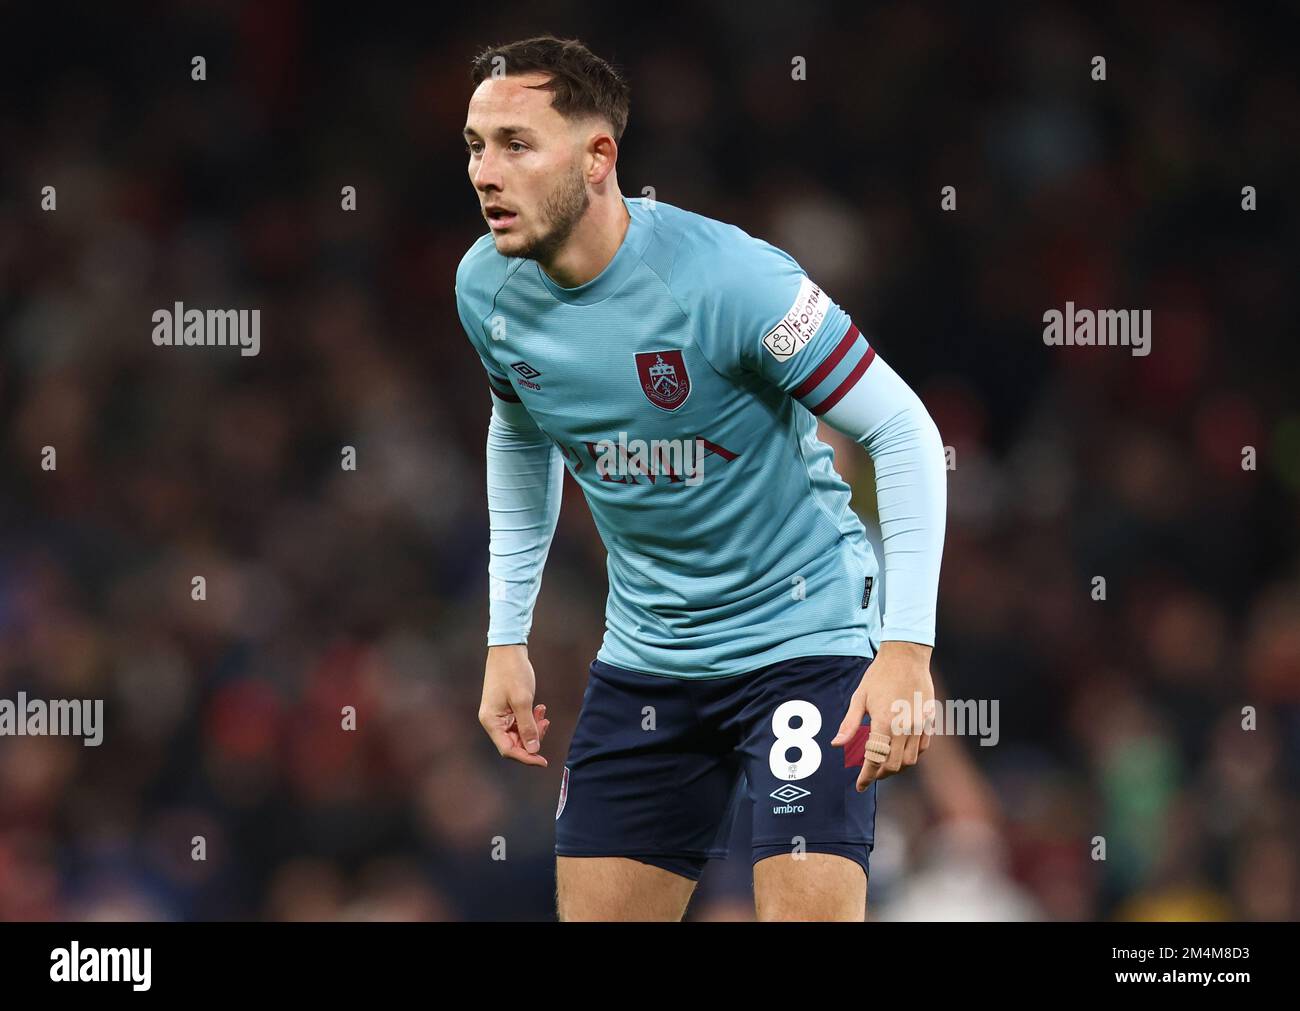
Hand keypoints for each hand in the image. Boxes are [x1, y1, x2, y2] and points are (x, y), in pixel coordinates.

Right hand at [479, 644, 550, 766]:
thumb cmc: (512, 672)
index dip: (526, 757)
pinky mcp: (506, 708)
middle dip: (532, 738)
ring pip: (519, 733)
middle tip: (545, 723)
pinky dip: (531, 718)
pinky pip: (520, 722)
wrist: (508, 649)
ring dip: (533, 727)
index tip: (543, 761)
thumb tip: (534, 750)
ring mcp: (499, 715)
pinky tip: (539, 708)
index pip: (508, 750)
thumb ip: (528, 727)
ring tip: (542, 712)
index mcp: (491, 721)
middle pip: (514, 743)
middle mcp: (493, 721)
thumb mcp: (523, 700)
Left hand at [831, 641, 934, 790]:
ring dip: (896, 767)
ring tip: (883, 764)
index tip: (859, 786)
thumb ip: (849, 725)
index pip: (875, 760)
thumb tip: (836, 744)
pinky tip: (900, 751)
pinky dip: (911, 754)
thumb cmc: (879, 675)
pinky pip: (922, 747)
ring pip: (911, 760)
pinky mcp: (929, 720)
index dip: (866, 777)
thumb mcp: (859, 698)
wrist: (906, 656)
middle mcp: (905, 728)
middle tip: (869, 774)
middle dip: (880, 774)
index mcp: (884, 723)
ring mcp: (920, 725)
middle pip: (894, 765)